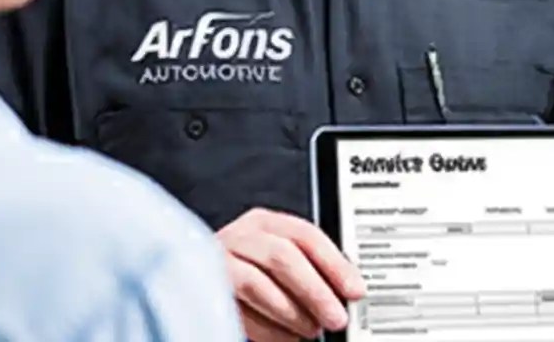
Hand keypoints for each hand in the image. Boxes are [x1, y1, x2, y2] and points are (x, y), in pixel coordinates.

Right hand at [217, 208, 365, 341]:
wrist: (199, 284)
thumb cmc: (249, 272)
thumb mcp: (278, 261)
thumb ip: (308, 267)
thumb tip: (346, 291)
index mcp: (264, 223)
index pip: (305, 235)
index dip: (334, 263)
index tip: (354, 289)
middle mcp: (240, 236)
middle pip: (283, 256)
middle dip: (315, 291)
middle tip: (336, 317)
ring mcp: (219, 261)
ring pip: (257, 284)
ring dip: (291, 313)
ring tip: (310, 330)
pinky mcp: (206, 289)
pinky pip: (239, 310)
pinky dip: (268, 329)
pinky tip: (285, 337)